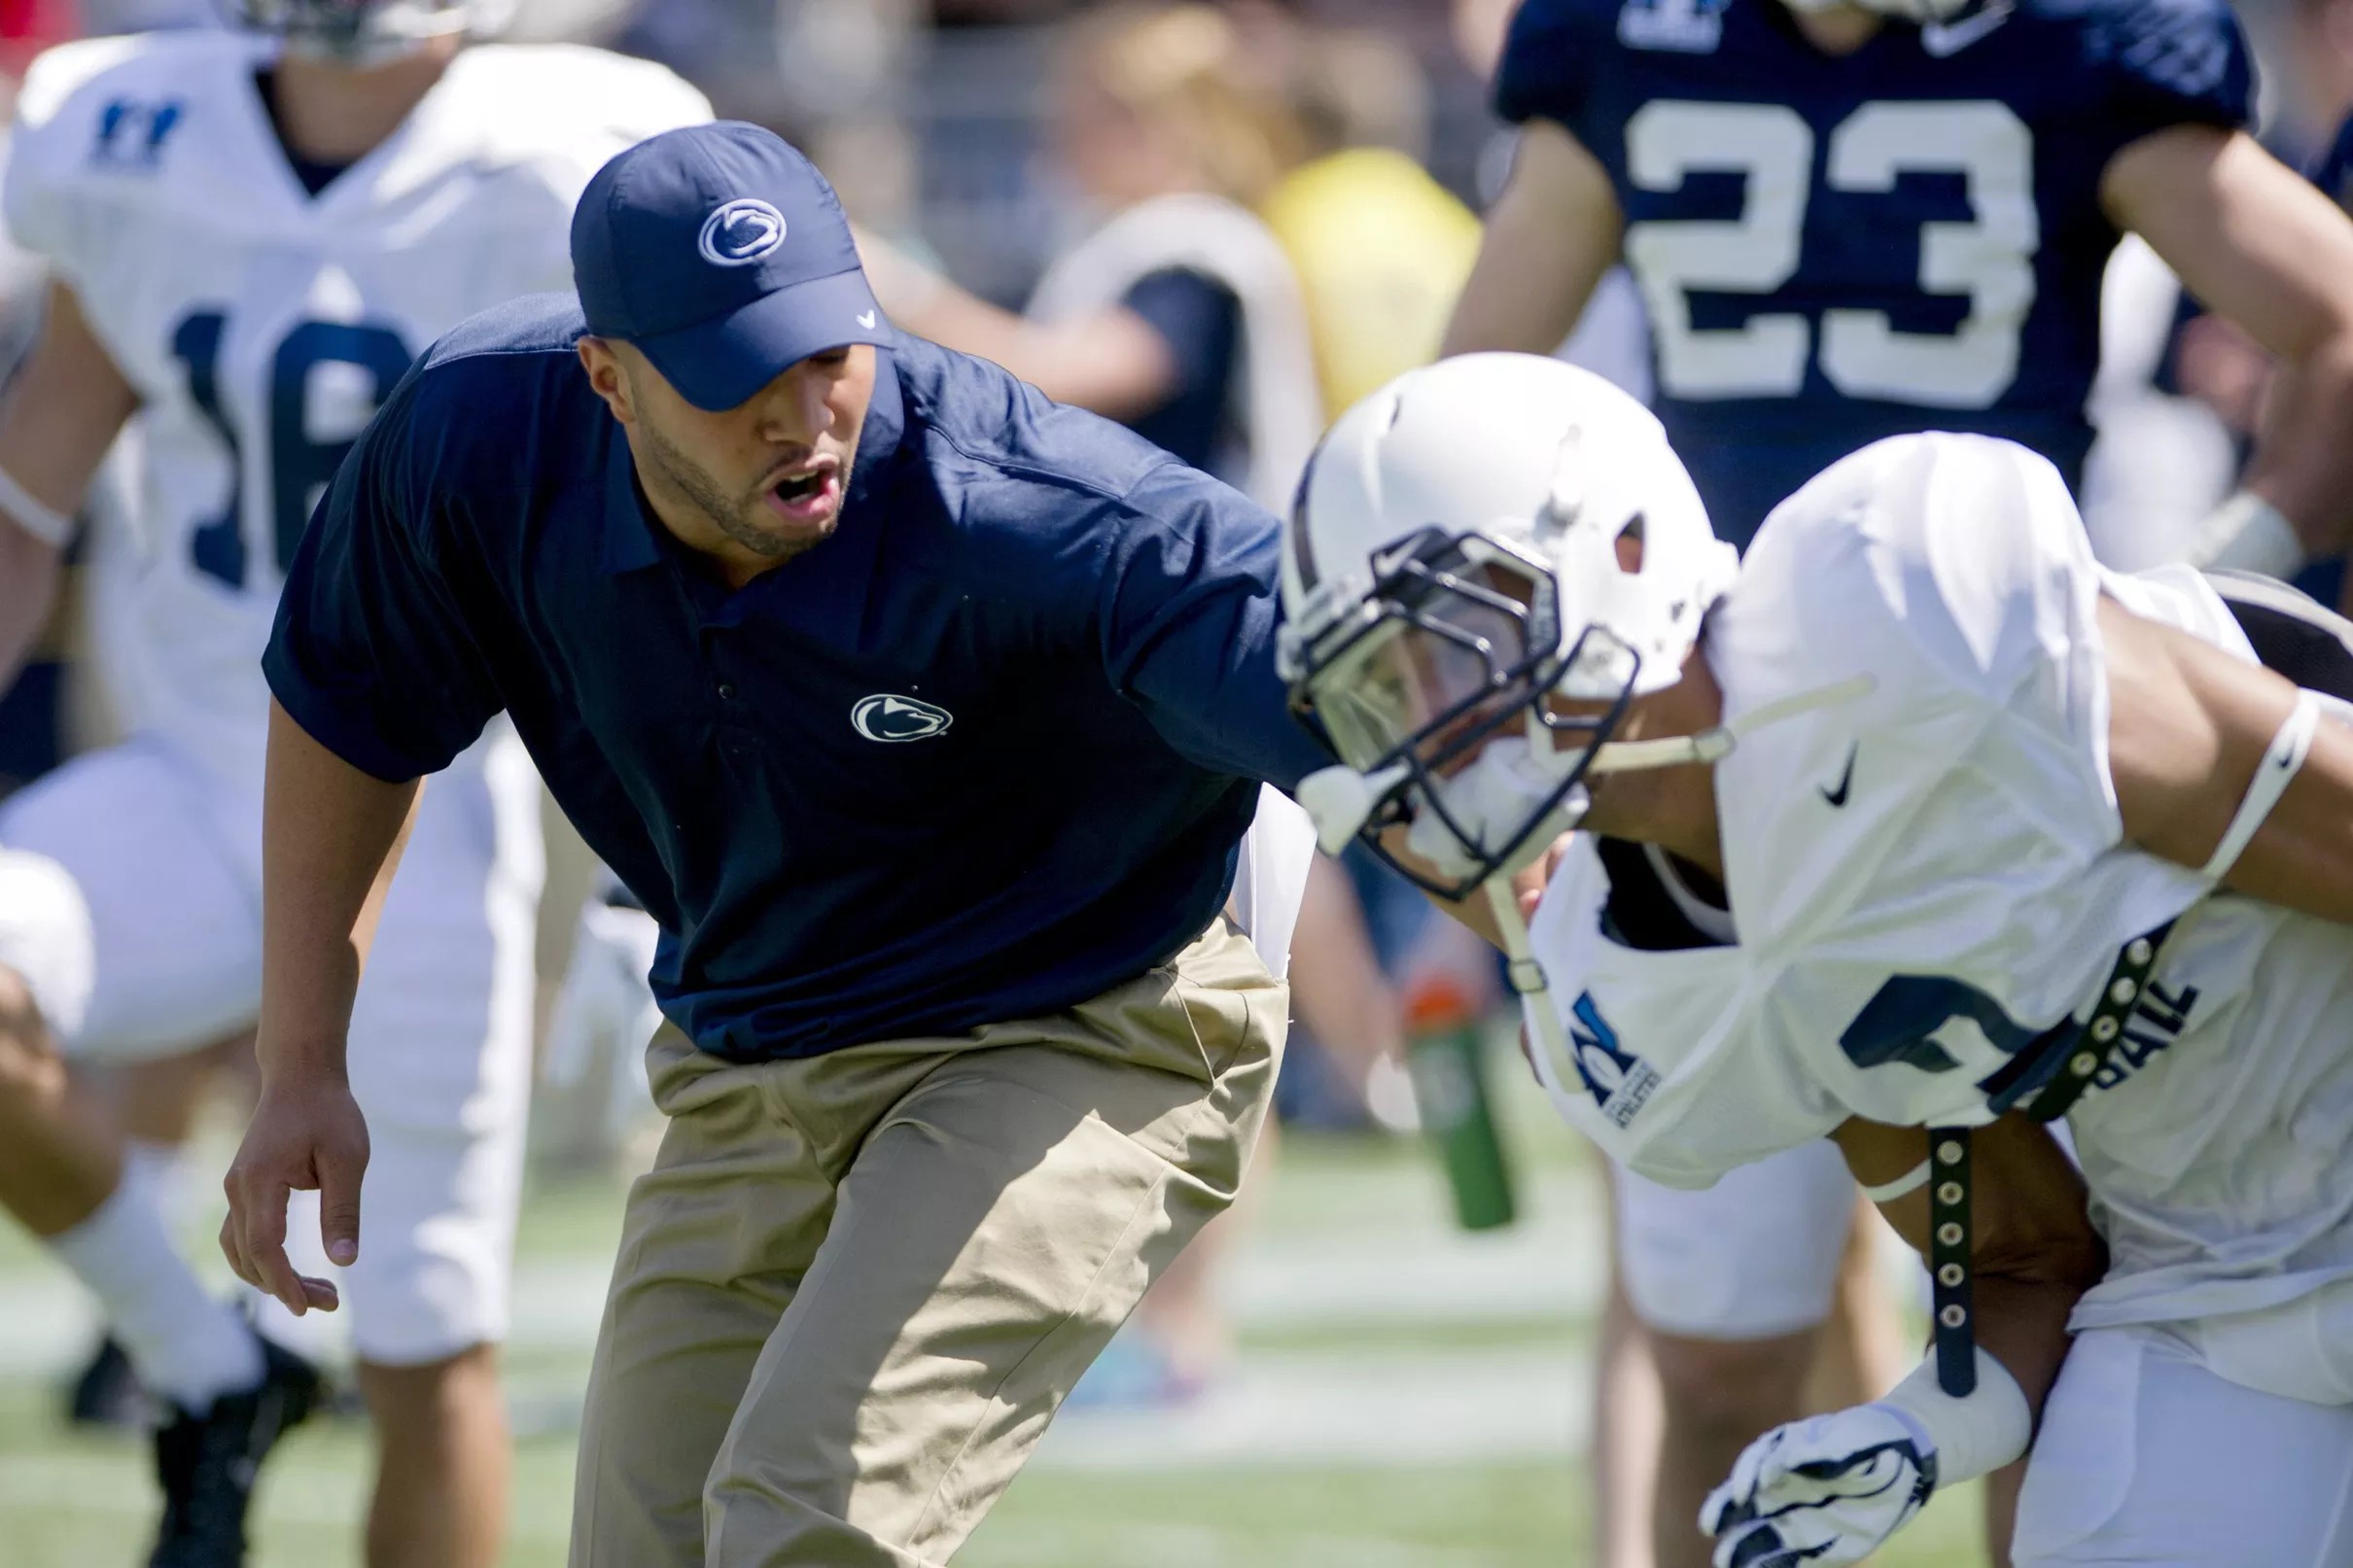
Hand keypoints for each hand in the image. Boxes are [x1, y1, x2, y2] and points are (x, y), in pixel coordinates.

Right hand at [220, 1069, 369, 1315]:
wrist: (300, 1074)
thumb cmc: (328, 1112)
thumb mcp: (348, 1158)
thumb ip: (342, 1210)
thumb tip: (344, 1262)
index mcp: (260, 1180)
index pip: (264, 1246)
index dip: (283, 1282)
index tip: (308, 1308)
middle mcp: (238, 1188)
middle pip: (249, 1256)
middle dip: (285, 1287)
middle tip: (331, 1304)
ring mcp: (236, 1188)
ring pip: (239, 1251)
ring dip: (271, 1278)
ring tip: (319, 1294)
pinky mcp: (243, 1187)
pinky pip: (242, 1236)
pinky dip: (262, 1260)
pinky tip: (293, 1271)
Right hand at [1701, 1404, 1934, 1567]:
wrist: (1906, 1460)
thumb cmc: (1870, 1440)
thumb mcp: (1849, 1440)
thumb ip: (1818, 1453)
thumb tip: (1783, 1465)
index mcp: (1785, 1457)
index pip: (1755, 1467)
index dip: (1746, 1479)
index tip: (1742, 1493)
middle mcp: (1785, 1490)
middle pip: (1745, 1504)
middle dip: (1726, 1516)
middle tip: (1710, 1527)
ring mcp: (1800, 1520)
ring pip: (1763, 1537)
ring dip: (1744, 1550)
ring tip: (1726, 1562)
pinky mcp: (1822, 1547)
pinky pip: (1794, 1562)